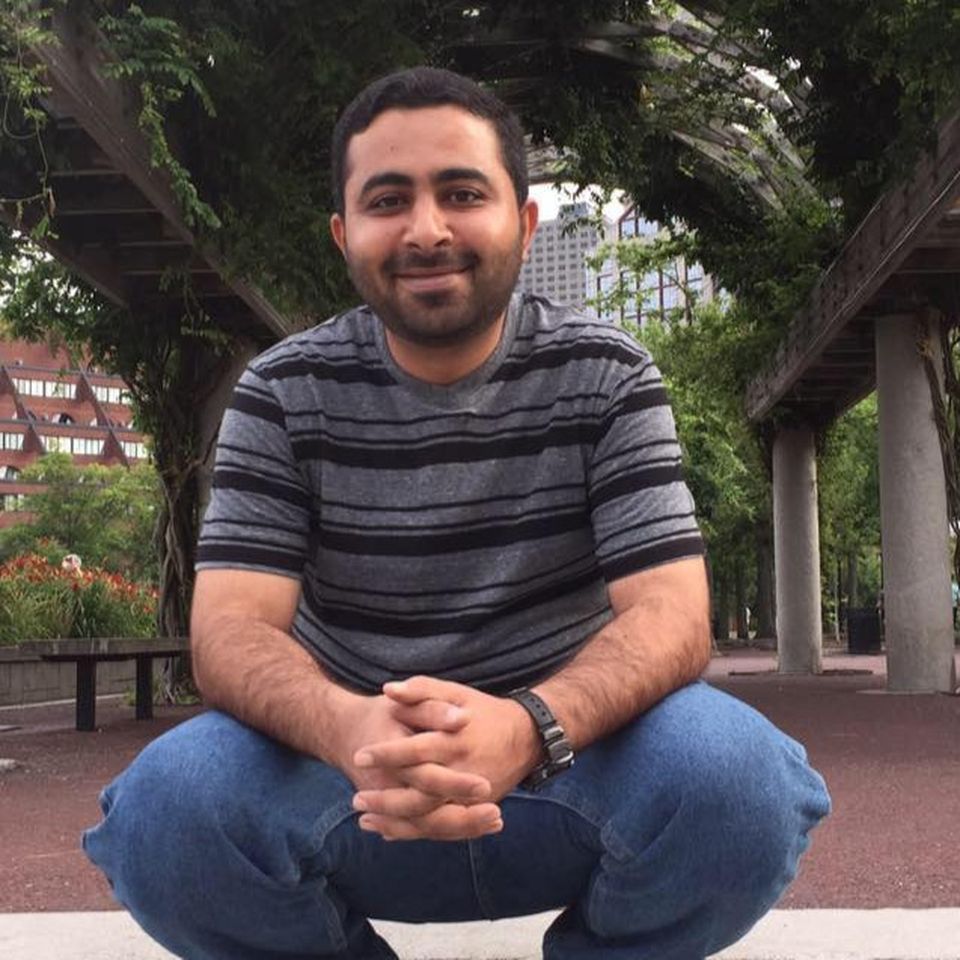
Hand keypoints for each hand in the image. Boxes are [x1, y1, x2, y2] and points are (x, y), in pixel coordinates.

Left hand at [351, 676, 540, 840]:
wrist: (525, 737)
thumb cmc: (483, 711)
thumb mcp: (455, 693)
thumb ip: (422, 690)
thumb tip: (389, 690)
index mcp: (457, 740)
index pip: (417, 751)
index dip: (387, 754)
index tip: (360, 756)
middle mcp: (464, 773)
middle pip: (421, 794)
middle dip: (387, 800)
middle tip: (356, 798)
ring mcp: (471, 797)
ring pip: (429, 819)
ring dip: (395, 822)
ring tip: (364, 819)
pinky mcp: (473, 810)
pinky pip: (441, 828)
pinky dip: (413, 832)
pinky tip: (387, 830)